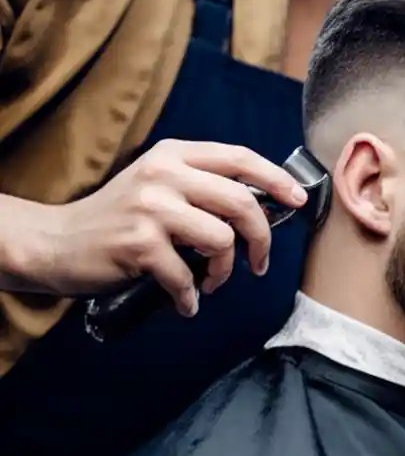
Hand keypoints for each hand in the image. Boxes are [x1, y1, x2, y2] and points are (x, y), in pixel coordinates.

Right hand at [25, 140, 305, 314]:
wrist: (56, 242)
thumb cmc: (118, 218)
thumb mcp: (159, 184)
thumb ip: (203, 187)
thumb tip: (264, 204)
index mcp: (173, 155)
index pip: (240, 158)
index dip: (276, 179)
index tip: (298, 200)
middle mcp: (163, 175)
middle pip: (242, 202)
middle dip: (261, 238)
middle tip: (258, 263)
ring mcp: (150, 208)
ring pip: (222, 239)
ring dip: (224, 270)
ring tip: (210, 281)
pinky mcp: (139, 243)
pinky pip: (187, 276)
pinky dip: (191, 296)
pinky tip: (184, 300)